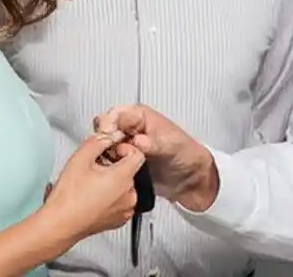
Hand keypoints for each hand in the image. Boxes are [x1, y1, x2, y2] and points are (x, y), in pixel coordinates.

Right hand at [38, 133, 143, 252]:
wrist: (60, 225)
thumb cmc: (68, 198)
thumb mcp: (80, 158)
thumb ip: (97, 141)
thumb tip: (107, 137)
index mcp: (123, 178)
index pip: (138, 154)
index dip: (124, 148)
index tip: (111, 151)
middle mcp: (129, 195)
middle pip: (131, 170)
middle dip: (116, 165)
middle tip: (96, 168)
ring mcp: (125, 209)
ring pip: (126, 186)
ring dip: (114, 182)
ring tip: (93, 184)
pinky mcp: (119, 219)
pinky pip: (121, 201)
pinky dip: (112, 197)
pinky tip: (95, 197)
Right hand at [93, 104, 219, 212]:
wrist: (190, 177)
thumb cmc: (186, 154)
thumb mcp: (171, 146)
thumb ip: (152, 143)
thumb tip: (137, 141)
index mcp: (140, 116)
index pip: (115, 114)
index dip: (110, 126)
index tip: (111, 139)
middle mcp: (130, 128)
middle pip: (104, 128)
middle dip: (104, 141)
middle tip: (113, 154)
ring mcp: (125, 145)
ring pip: (103, 146)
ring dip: (105, 155)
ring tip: (115, 165)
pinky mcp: (123, 161)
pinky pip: (107, 161)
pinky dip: (108, 167)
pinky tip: (115, 173)